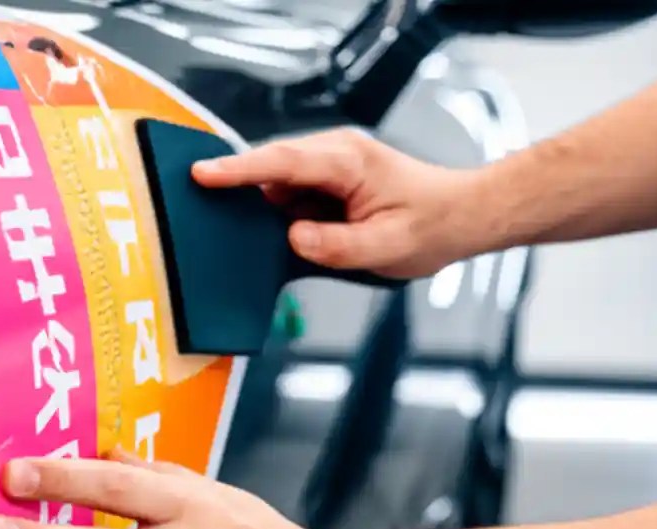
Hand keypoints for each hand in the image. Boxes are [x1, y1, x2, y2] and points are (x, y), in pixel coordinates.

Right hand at [192, 128, 490, 277]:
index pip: (284, 161)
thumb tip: (294, 238)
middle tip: (197, 206)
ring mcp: (327, 166)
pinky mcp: (324, 182)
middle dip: (234, 184)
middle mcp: (333, 154)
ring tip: (229, 230)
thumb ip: (339, 246)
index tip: (202, 174)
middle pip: (270, 166)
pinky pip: (286, 193)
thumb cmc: (432, 226)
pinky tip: (262, 236)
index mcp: (348, 162)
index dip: (240, 169)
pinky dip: (272, 213)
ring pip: (274, 181)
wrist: (460, 215)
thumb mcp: (389, 247)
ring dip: (255, 205)